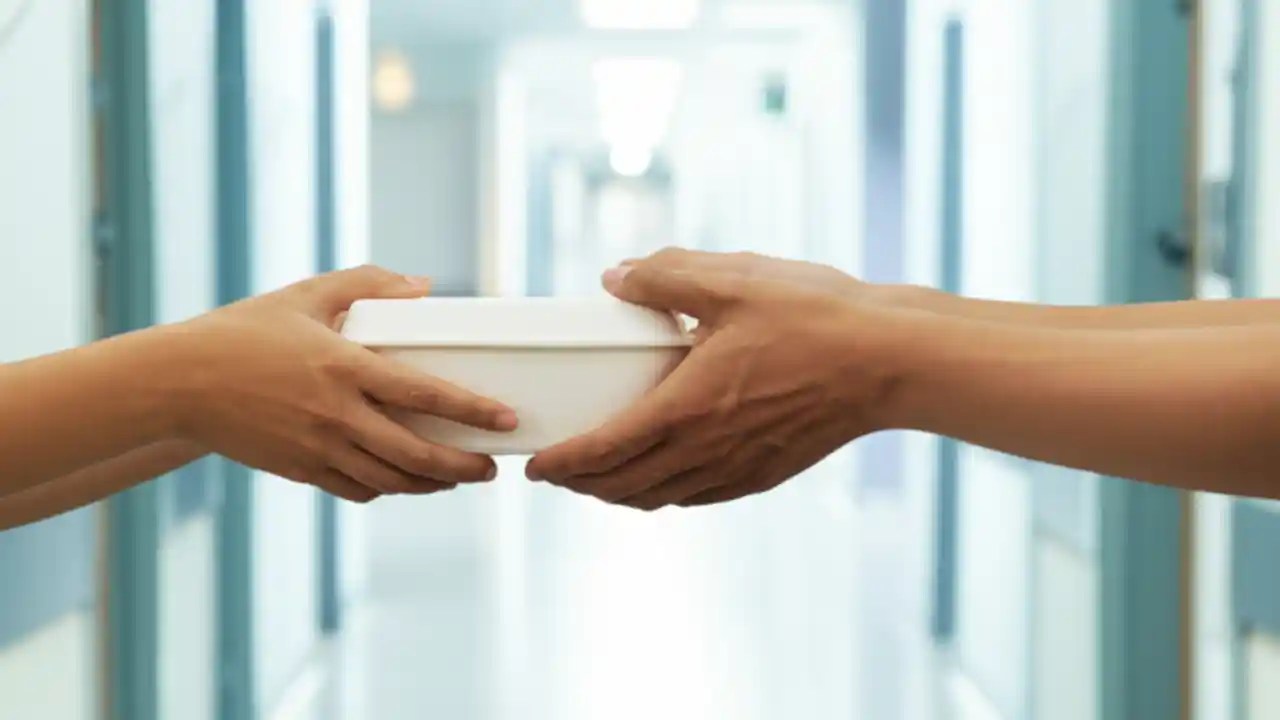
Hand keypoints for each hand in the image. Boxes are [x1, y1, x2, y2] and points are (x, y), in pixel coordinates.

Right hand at [169, 266, 516, 502]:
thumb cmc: (243, 332)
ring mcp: (318, 448)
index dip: (473, 411)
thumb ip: (367, 284)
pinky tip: (404, 479)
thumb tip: (423, 285)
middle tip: (491, 467)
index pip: (426, 395)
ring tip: (458, 478)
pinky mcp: (300, 470)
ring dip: (432, 484)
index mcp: (344, 366)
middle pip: (418, 454)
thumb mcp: (305, 295)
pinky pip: (357, 489)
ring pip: (392, 480)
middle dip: (464, 465)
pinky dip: (388, 488)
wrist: (178, 383)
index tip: (506, 421)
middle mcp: (337, 414)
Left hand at [526, 250, 895, 510]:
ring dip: (621, 494)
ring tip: (600, 482)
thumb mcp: (734, 280)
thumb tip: (613, 278)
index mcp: (689, 405)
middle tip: (557, 475)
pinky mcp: (768, 472)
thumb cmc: (816, 317)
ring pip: (662, 498)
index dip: (565, 461)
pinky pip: (700, 496)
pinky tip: (665, 481)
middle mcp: (708, 449)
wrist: (892, 361)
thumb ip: (666, 277)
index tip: (536, 467)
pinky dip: (666, 495)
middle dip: (583, 485)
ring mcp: (740, 468)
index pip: (607, 448)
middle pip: (626, 484)